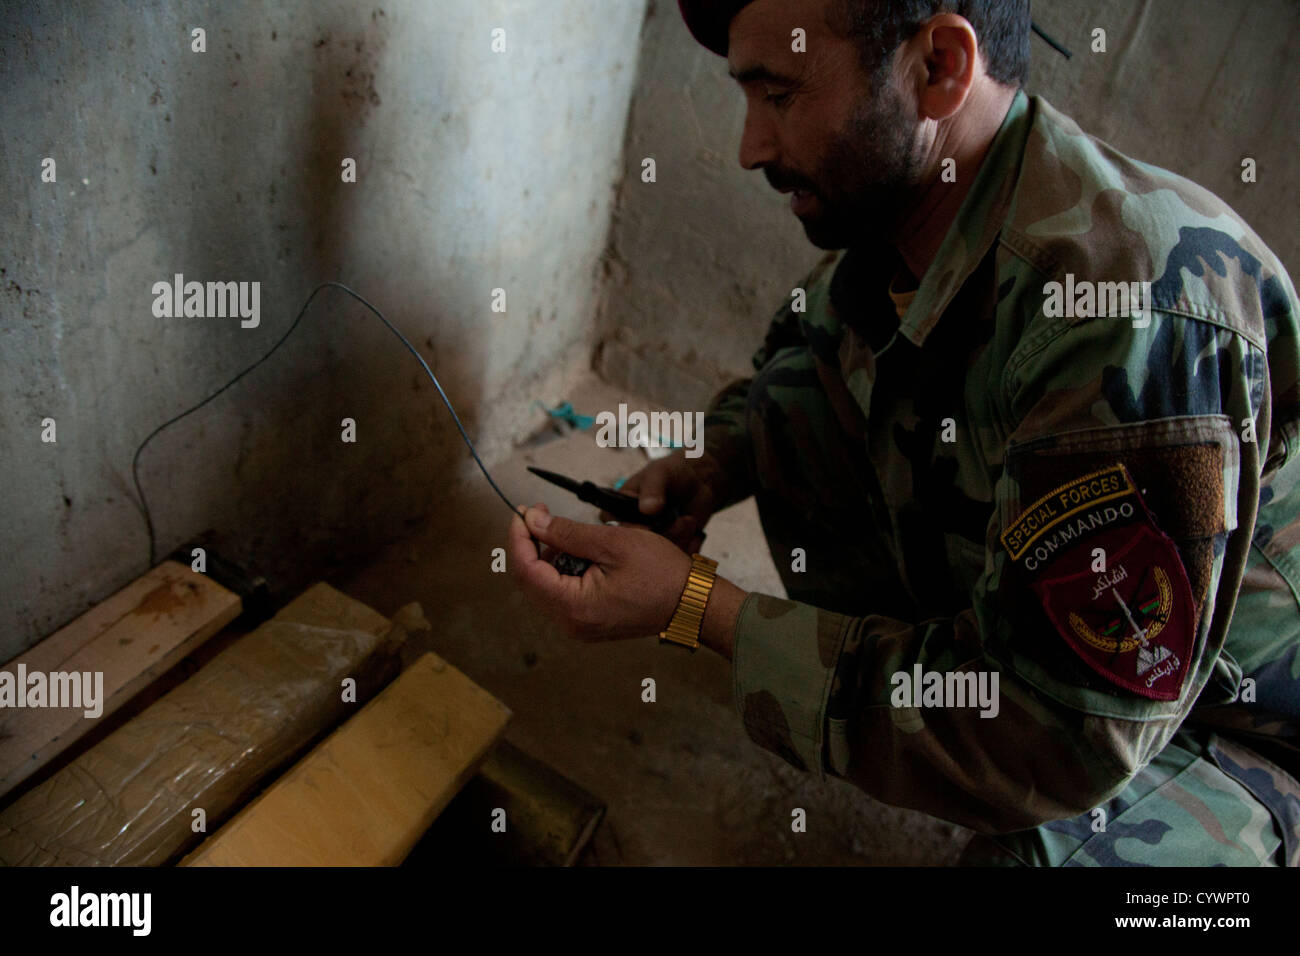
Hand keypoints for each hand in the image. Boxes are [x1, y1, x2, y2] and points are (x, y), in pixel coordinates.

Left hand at [507, 503, 691, 641]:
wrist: (692, 602)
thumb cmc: (661, 573)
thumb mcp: (613, 542)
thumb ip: (567, 532)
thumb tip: (532, 520)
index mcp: (575, 607)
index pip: (526, 571)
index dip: (518, 538)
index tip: (523, 512)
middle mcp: (571, 624)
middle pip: (530, 581)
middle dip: (530, 545)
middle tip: (540, 514)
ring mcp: (579, 626)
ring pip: (544, 587)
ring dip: (547, 556)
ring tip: (564, 530)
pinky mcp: (588, 622)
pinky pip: (562, 594)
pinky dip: (563, 569)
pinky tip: (578, 550)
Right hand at [601, 449, 729, 552]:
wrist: (698, 482)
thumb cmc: (671, 474)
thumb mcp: (660, 474)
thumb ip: (653, 489)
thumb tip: (647, 509)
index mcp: (616, 513)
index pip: (615, 532)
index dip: (635, 530)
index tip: (654, 523)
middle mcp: (630, 532)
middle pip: (638, 548)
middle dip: (664, 534)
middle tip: (681, 519)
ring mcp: (649, 545)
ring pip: (658, 557)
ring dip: (679, 539)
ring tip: (688, 520)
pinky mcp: (667, 554)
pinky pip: (674, 560)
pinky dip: (688, 548)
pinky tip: (693, 532)